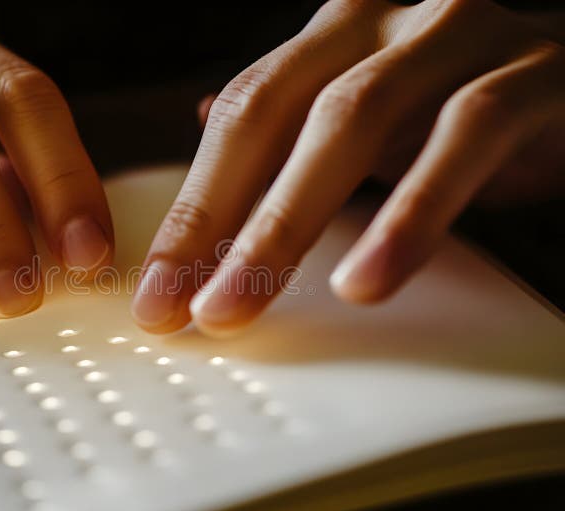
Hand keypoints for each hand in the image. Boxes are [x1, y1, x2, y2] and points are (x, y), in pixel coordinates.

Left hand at [132, 0, 564, 334]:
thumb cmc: (460, 101)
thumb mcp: (366, 110)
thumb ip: (289, 118)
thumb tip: (202, 121)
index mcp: (336, 32)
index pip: (241, 114)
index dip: (192, 203)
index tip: (158, 290)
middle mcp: (387, 19)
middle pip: (277, 113)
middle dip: (218, 218)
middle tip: (181, 308)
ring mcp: (459, 36)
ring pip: (355, 119)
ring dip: (289, 222)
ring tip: (243, 303)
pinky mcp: (533, 75)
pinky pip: (466, 135)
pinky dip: (410, 211)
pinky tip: (367, 279)